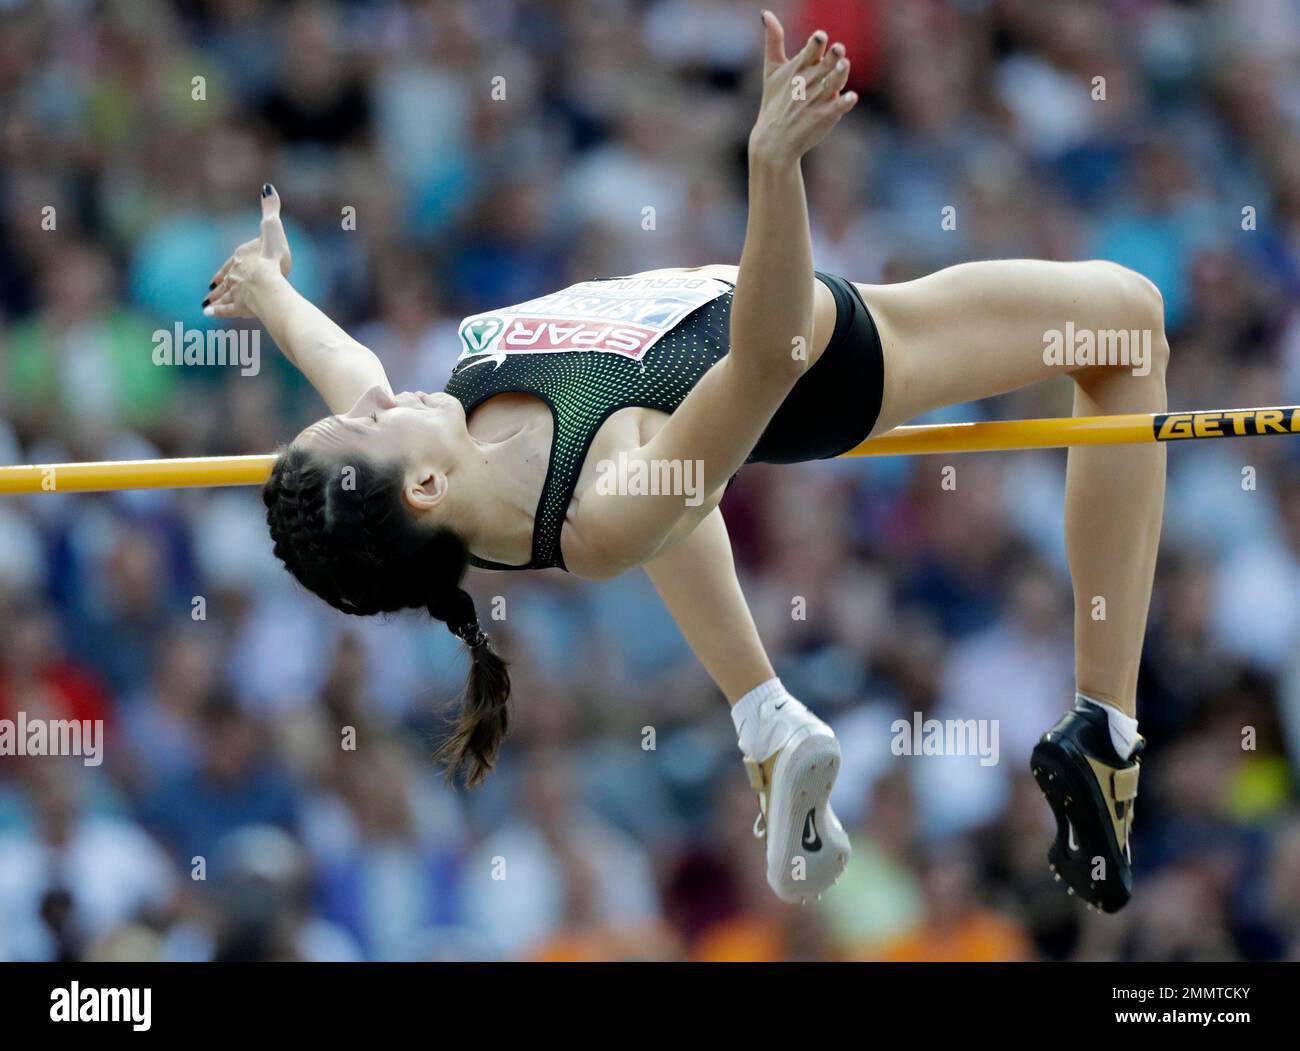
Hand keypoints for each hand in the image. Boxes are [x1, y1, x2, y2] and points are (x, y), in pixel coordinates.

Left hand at [203, 184, 292, 318]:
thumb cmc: (272, 259)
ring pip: (224, 296)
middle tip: (209, 290)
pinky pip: (227, 310)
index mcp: (241, 257)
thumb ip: (270, 210)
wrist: (268, 286)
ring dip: (216, 299)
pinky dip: (219, 312)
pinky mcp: (241, 308)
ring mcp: (237, 292)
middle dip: (219, 285)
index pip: (232, 262)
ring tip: (206, 305)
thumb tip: (267, 187)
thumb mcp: (273, 229)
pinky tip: (209, 315)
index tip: (220, 271)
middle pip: (226, 280)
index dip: (227, 266)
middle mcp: (235, 275)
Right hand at [749, 11, 857, 165]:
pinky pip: (839, 107)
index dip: (816, 43)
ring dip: (839, 74)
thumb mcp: (771, 70)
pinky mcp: (827, 116)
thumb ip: (773, 40)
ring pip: (834, 83)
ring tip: (844, 65)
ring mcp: (819, 99)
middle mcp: (810, 82)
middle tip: (838, 50)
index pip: (811, 50)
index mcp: (799, 68)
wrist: (775, 140)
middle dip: (832, 57)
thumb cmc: (775, 101)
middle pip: (825, 65)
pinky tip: (851, 97)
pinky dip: (845, 103)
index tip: (819, 37)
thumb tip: (765, 13)